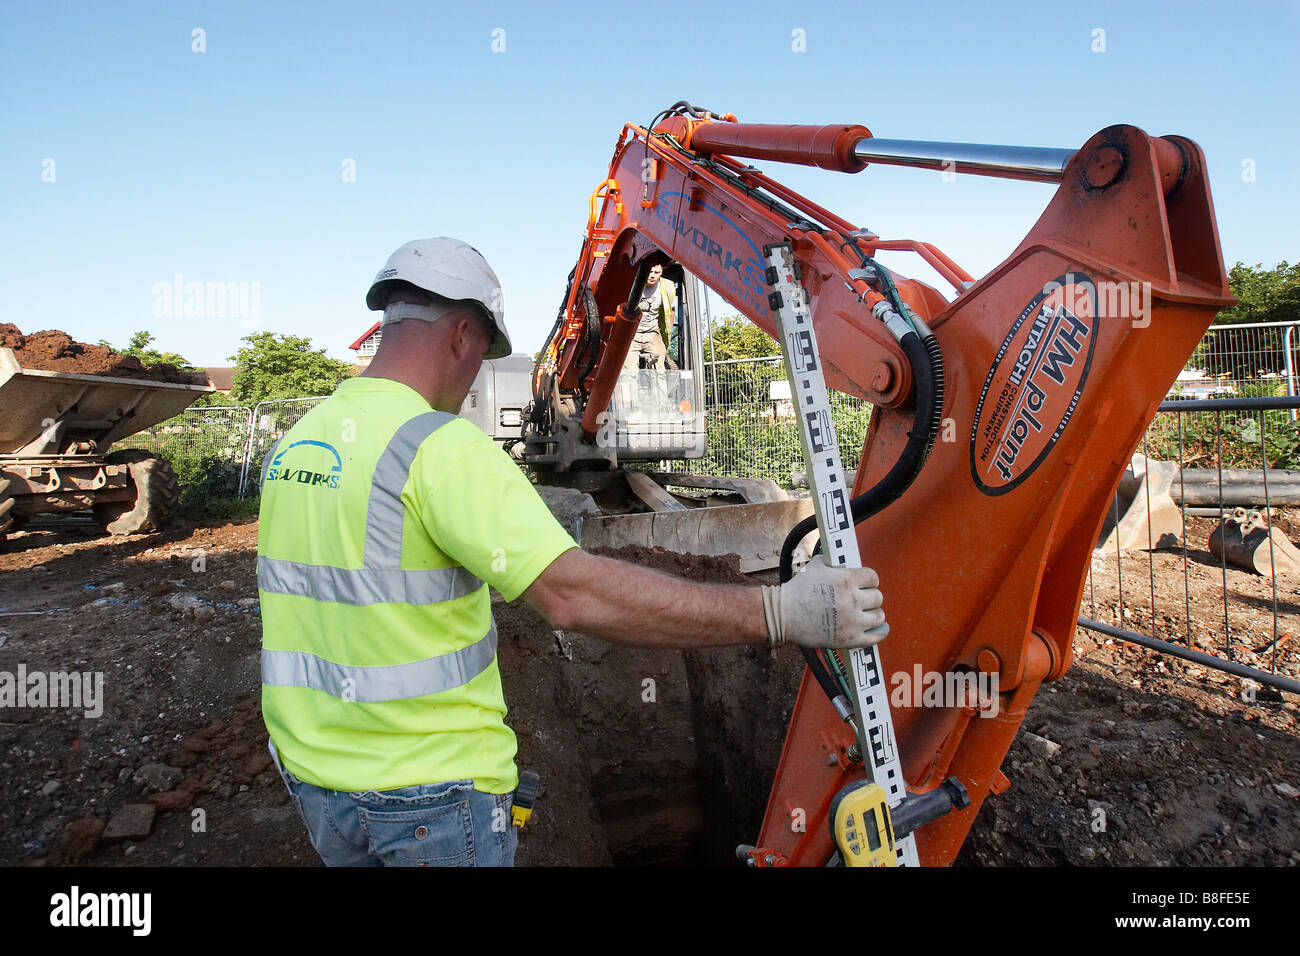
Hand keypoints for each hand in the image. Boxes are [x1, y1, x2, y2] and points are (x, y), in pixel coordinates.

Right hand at [761, 561, 887, 648]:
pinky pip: (875, 636)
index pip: (872, 577)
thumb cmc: (797, 591)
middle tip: (863, 599)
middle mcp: (851, 600)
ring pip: (878, 616)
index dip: (869, 580)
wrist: (783, 615)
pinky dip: (879, 632)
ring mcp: (852, 621)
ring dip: (873, 614)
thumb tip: (842, 559)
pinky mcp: (849, 638)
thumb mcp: (815, 567)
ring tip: (866, 614)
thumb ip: (833, 563)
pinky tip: (878, 628)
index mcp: (845, 580)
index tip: (866, 584)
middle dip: (870, 597)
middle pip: (877, 597)